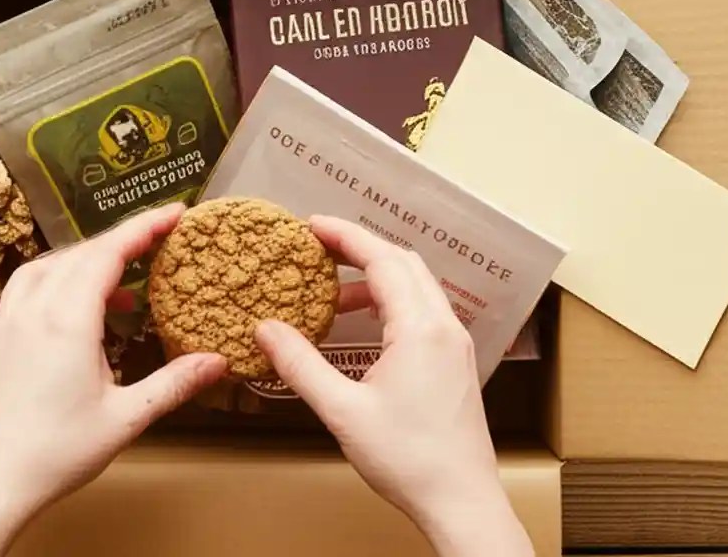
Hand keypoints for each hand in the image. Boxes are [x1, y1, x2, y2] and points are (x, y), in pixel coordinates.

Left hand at [0, 203, 226, 556]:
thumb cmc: (54, 453)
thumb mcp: (125, 418)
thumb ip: (173, 384)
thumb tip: (215, 362)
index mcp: (66, 320)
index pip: (109, 252)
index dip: (144, 227)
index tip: (175, 213)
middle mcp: (33, 309)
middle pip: (82, 253)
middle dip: (123, 242)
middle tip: (160, 240)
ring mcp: (9, 321)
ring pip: (52, 265)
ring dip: (89, 262)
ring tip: (122, 286)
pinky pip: (30, 287)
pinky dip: (60, 280)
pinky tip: (79, 309)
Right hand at [254, 215, 532, 556]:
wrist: (460, 501)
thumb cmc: (409, 460)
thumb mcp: (342, 411)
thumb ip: (301, 365)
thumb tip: (266, 330)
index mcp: (420, 329)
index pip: (382, 260)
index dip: (345, 236)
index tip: (311, 226)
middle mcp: (444, 327)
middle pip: (404, 263)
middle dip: (360, 249)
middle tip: (318, 248)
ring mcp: (455, 345)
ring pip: (417, 287)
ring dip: (376, 278)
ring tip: (333, 293)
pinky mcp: (455, 363)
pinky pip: (424, 312)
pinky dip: (391, 303)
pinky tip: (364, 326)